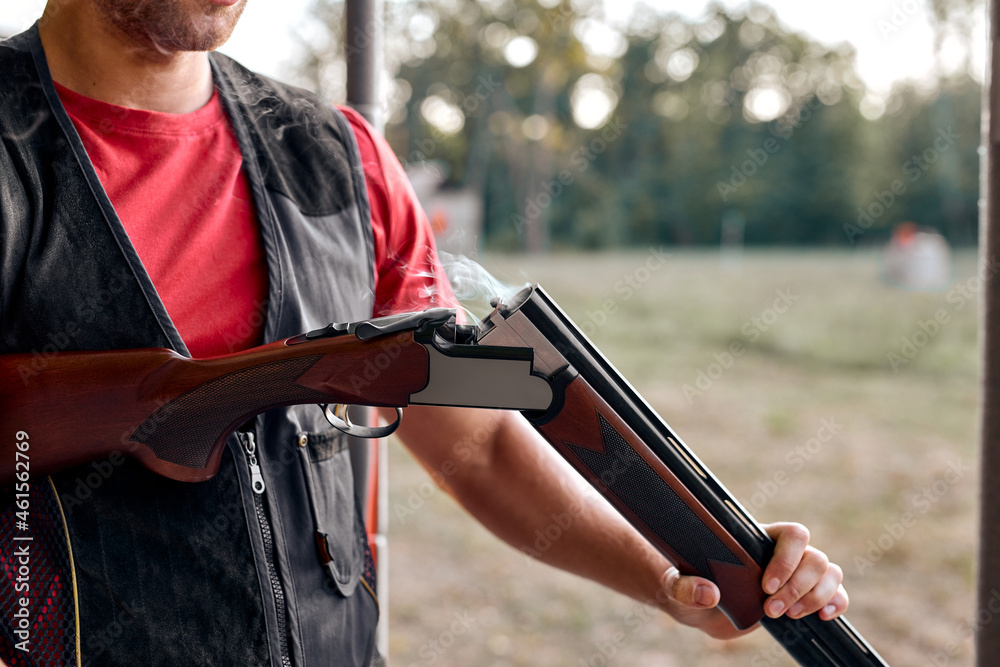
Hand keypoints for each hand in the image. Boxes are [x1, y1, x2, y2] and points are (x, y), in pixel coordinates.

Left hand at [659, 522, 847, 639]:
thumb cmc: (686, 587)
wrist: (698, 610)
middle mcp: (782, 553)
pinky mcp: (803, 597)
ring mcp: (796, 574)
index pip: (793, 534)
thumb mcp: (676, 586)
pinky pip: (835, 593)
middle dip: (797, 588)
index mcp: (756, 539)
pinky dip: (836, 603)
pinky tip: (823, 616)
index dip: (787, 560)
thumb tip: (709, 593)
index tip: (765, 586)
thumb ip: (685, 587)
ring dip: (815, 597)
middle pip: (815, 558)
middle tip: (770, 610)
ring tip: (788, 616)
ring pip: (829, 573)